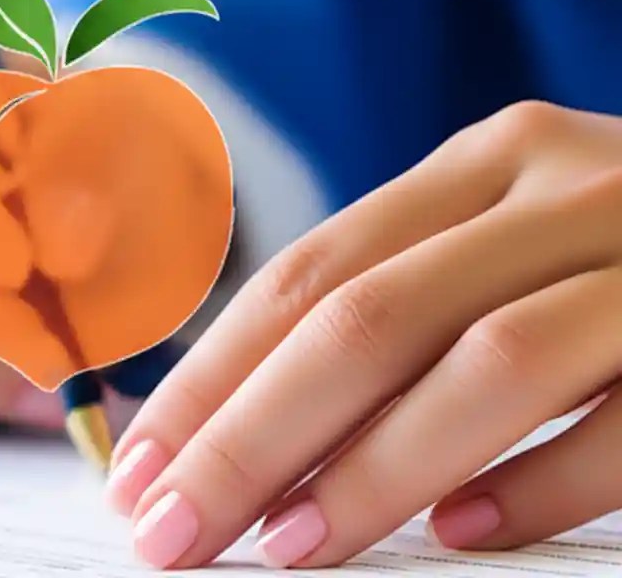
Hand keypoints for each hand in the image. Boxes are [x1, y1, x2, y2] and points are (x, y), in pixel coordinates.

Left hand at [105, 101, 621, 568]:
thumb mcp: (509, 252)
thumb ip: (400, 311)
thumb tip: (243, 430)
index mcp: (485, 164)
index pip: (304, 274)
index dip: (209, 377)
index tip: (140, 467)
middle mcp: (564, 186)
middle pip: (364, 317)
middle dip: (248, 435)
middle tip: (174, 531)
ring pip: (486, 363)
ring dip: (369, 470)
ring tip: (285, 548)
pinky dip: (538, 486)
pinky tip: (462, 536)